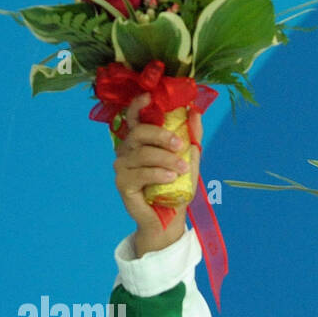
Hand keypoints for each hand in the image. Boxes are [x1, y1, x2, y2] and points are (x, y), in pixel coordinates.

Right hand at [113, 94, 201, 255]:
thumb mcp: (188, 161)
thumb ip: (192, 138)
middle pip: (139, 132)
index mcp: (140, 141)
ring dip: (166, 159)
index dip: (138, 105)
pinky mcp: (122, 183)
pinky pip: (140, 173)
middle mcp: (126, 150)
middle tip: (180, 145)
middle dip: (161, 135)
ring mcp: (122, 166)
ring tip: (181, 169)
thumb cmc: (175, 188)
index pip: (134, 117)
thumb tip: (195, 112)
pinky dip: (157, 173)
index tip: (150, 97)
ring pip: (142, 153)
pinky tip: (170, 178)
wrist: (169, 219)